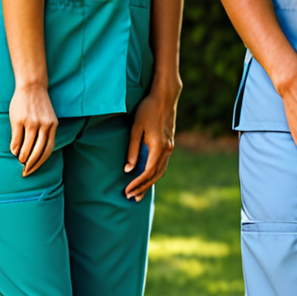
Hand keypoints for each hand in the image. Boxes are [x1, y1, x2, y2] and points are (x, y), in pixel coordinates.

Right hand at [9, 83, 57, 176]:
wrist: (31, 86)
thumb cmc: (38, 104)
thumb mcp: (47, 118)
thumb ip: (45, 133)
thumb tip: (35, 152)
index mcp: (52, 126)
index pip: (48, 150)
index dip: (40, 162)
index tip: (33, 169)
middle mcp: (44, 125)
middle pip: (38, 151)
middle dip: (31, 164)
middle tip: (25, 171)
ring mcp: (31, 123)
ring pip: (27, 147)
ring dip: (22, 157)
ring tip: (19, 160)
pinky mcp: (19, 120)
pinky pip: (17, 139)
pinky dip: (15, 147)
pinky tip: (14, 151)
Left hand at [125, 86, 178, 202]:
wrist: (165, 97)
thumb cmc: (147, 109)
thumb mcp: (136, 128)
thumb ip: (132, 149)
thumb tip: (128, 169)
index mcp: (159, 147)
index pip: (148, 172)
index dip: (137, 184)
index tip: (127, 191)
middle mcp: (167, 150)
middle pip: (155, 175)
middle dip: (143, 188)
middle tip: (131, 198)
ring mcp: (170, 147)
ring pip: (161, 171)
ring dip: (149, 183)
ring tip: (139, 194)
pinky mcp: (169, 144)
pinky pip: (162, 164)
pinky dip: (155, 174)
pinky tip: (147, 178)